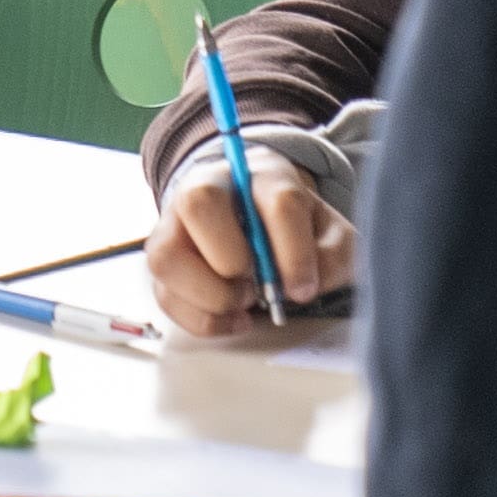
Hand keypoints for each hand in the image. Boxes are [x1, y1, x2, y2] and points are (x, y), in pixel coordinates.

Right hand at [146, 154, 355, 338]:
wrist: (253, 216)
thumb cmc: (290, 226)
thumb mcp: (329, 234)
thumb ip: (334, 255)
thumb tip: (304, 285)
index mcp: (260, 176)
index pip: (277, 201)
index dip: (293, 251)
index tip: (303, 289)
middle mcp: (205, 189)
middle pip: (199, 204)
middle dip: (232, 259)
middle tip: (258, 286)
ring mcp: (174, 224)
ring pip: (165, 257)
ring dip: (210, 294)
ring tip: (242, 301)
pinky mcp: (163, 261)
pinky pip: (164, 296)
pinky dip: (203, 320)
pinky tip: (233, 317)